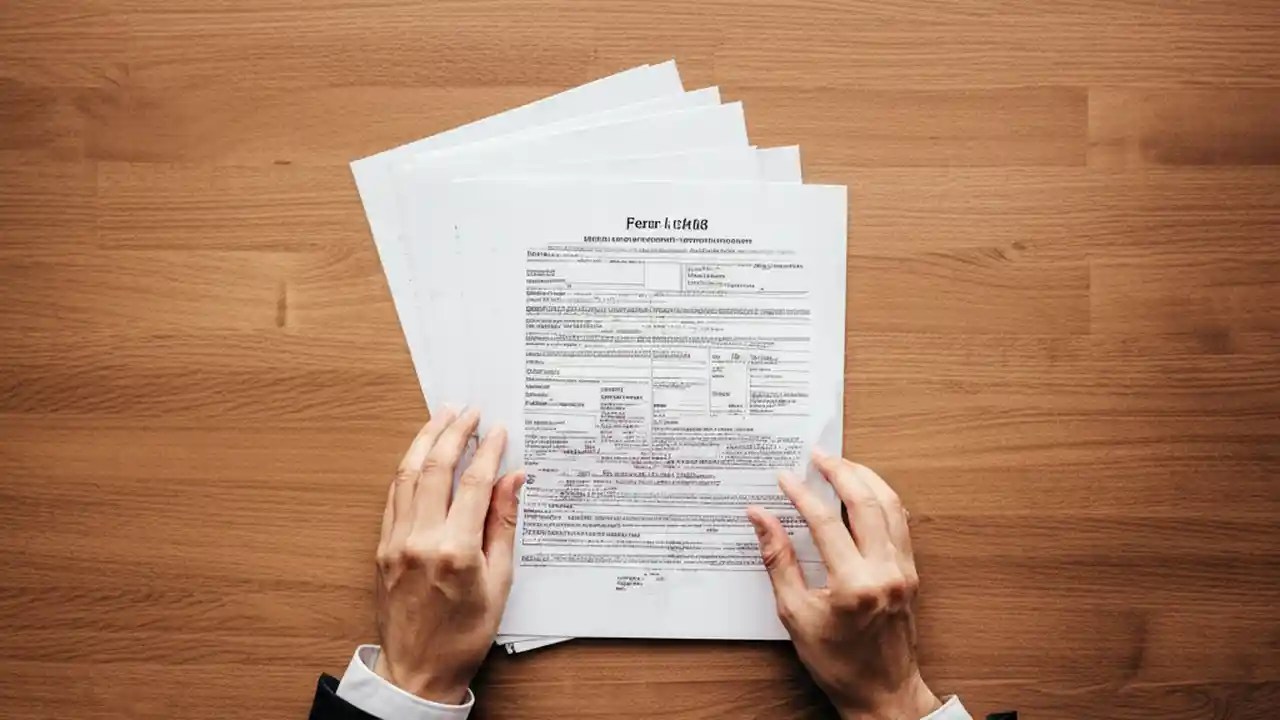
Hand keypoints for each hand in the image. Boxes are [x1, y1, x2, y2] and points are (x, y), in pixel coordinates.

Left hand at [372, 407, 523, 703]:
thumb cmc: (464, 635)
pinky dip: (407, 469)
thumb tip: (513, 480)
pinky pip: (393, 497)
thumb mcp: (499, 582)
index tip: (500, 430)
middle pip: (437, 469)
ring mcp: (396, 542)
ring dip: (425, 441)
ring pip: (408, 475)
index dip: (489, 451)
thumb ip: (503, 525)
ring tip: (441, 416)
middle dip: (454, 433)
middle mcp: (421, 540)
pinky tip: (419, 454)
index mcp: (455, 551)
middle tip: (469, 410)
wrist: (418, 670)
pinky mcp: (382, 548)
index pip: (474, 483)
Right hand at [747, 452, 940, 719]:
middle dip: (840, 471)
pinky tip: (866, 491)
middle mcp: (885, 572)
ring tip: (842, 464)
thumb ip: (778, 561)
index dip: (801, 494)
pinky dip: (883, 500)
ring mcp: (903, 571)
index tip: (784, 478)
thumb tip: (760, 519)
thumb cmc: (838, 663)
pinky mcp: (911, 573)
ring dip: (866, 478)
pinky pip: (900, 523)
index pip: (824, 522)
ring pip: (890, 506)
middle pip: (865, 502)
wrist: (883, 693)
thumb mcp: (796, 615)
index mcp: (854, 585)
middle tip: (817, 455)